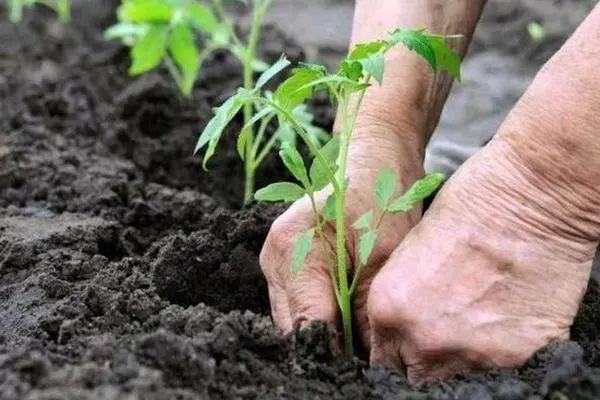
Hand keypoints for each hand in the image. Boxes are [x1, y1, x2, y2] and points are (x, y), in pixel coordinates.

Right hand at [260, 118, 423, 347]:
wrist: (373, 158)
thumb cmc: (381, 195)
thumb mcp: (383, 256)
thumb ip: (368, 311)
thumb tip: (367, 357)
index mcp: (293, 249)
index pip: (308, 324)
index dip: (335, 353)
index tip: (362, 368)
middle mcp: (274, 257)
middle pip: (294, 326)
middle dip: (328, 345)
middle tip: (364, 356)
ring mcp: (275, 260)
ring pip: (294, 318)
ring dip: (324, 331)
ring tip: (358, 337)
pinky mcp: (284, 262)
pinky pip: (298, 303)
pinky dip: (321, 314)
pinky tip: (347, 316)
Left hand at [367, 136, 597, 380]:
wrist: (530, 195)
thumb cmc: (468, 205)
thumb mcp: (411, 250)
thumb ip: (401, 299)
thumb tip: (405, 326)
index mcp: (388, 310)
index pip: (382, 359)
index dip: (397, 350)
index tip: (408, 344)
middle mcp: (423, 339)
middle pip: (416, 374)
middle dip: (424, 358)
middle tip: (443, 331)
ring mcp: (471, 352)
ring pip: (456, 375)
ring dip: (462, 354)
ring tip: (478, 317)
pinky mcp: (517, 355)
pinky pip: (501, 368)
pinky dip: (502, 348)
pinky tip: (506, 314)